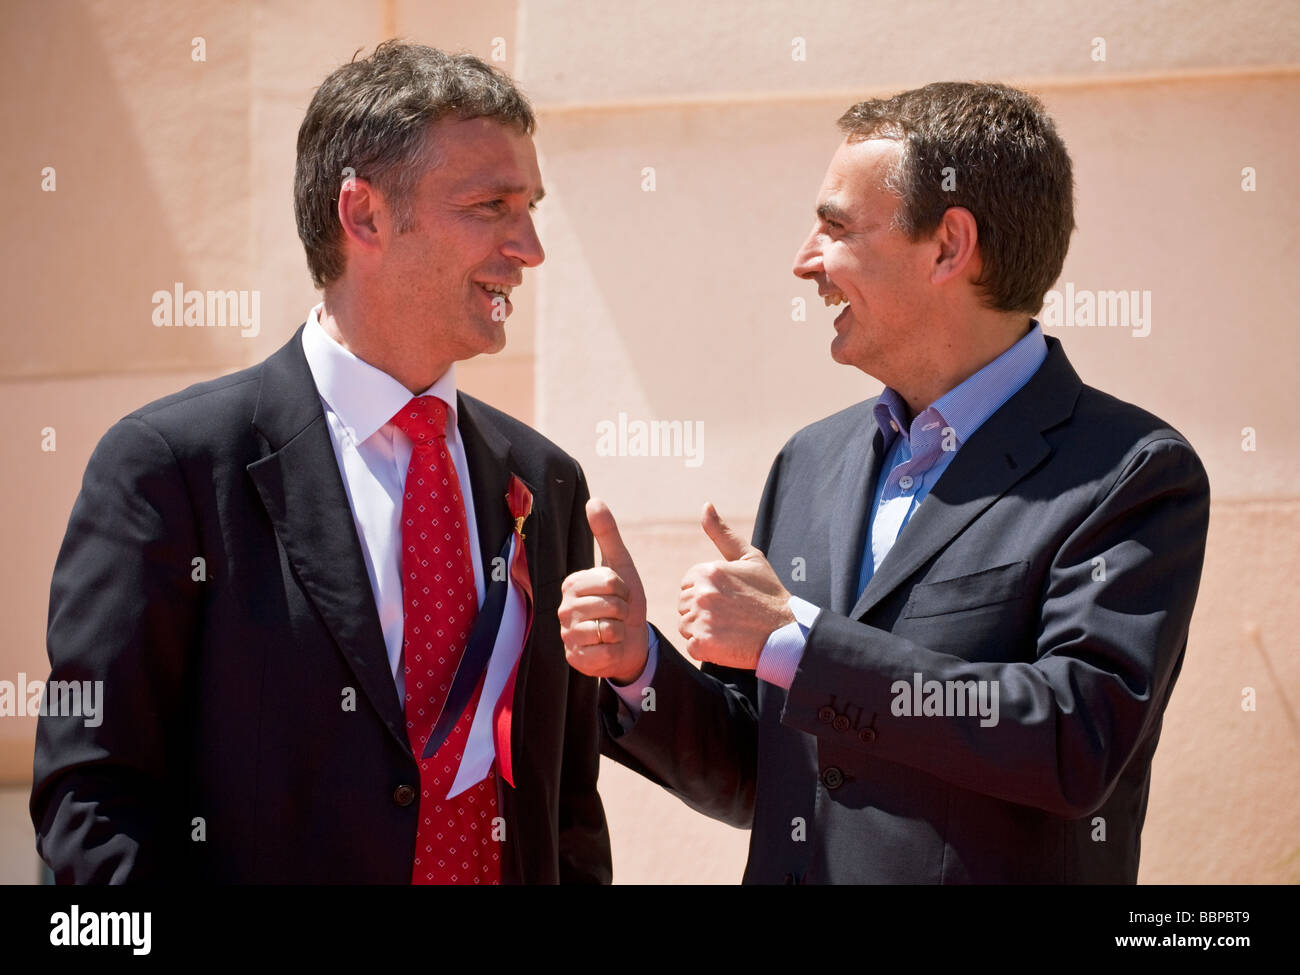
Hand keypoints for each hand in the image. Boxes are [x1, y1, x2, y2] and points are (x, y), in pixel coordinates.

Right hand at [559, 498, 649, 684]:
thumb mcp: (620, 565)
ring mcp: (567, 635)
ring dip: (621, 631)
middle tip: (617, 615)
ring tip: (614, 631)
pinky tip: (608, 649)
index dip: (625, 589)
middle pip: (611, 605)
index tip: (620, 594)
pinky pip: (606, 652)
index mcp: (571, 584)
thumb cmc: (624, 601)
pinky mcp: (575, 659)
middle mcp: (563, 609)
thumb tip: (594, 500)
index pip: (610, 581)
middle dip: (624, 611)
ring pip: (609, 629)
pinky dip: (616, 651)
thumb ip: (607, 533)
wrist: (631, 641)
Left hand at [678, 502, 793, 669]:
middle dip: (703, 610)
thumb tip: (705, 505)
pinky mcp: (702, 645)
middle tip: (731, 614)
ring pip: (686, 625)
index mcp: (708, 571)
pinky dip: (706, 647)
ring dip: (703, 629)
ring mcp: (701, 620)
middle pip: (685, 604)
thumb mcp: (749, 558)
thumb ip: (722, 533)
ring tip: (730, 628)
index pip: (689, 584)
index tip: (729, 598)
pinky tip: (728, 642)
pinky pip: (691, 645)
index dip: (707, 592)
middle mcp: (702, 594)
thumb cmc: (768, 594)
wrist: (787, 632)